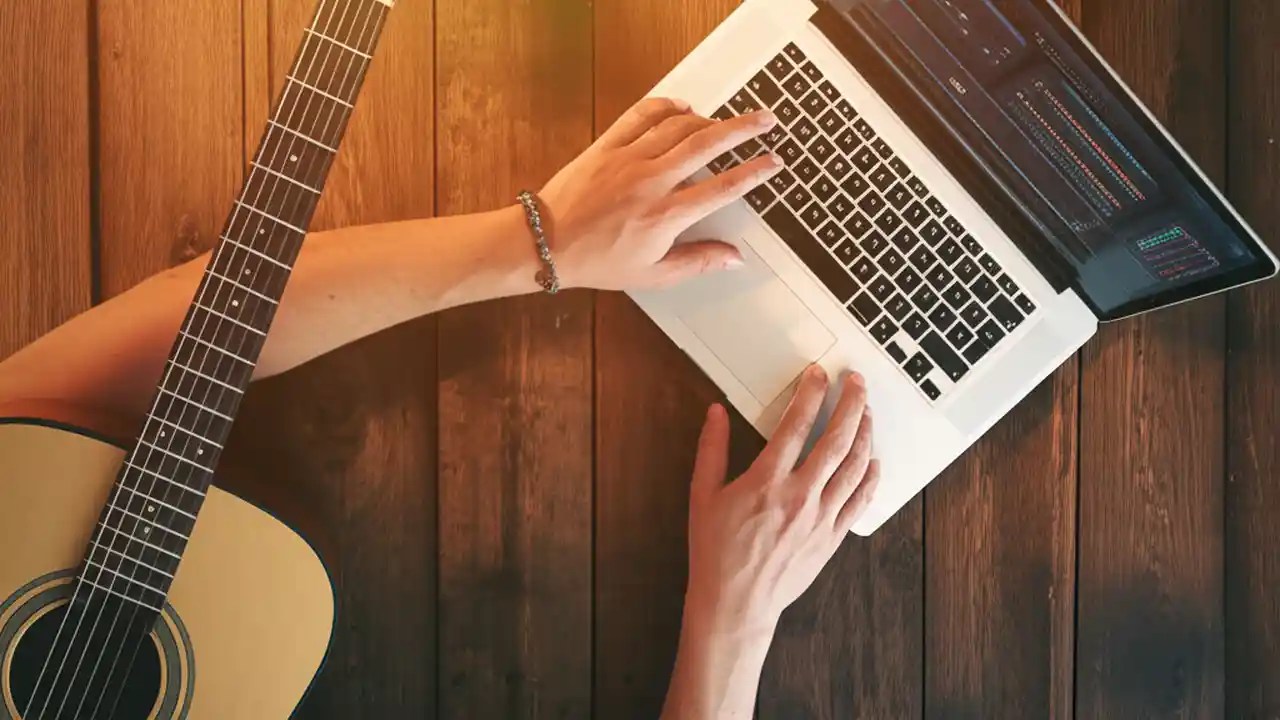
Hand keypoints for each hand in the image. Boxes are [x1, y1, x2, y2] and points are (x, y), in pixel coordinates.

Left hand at [537, 97, 781, 290]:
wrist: (546, 243)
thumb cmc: (597, 262)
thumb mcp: (652, 275)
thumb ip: (698, 262)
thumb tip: (735, 259)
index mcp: (666, 216)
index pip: (722, 188)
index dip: (753, 173)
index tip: (773, 163)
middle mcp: (651, 182)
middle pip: (707, 144)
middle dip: (742, 129)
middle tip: (766, 120)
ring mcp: (628, 159)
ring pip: (679, 126)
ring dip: (709, 119)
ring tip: (728, 121)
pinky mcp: (607, 145)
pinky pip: (642, 115)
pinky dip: (666, 107)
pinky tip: (683, 108)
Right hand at [685, 366, 879, 636]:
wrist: (736, 604)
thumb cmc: (715, 551)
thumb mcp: (703, 496)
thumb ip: (712, 449)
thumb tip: (716, 412)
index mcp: (766, 482)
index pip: (795, 426)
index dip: (810, 394)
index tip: (818, 375)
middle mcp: (799, 496)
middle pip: (836, 440)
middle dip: (851, 405)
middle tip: (857, 382)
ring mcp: (820, 518)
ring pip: (854, 467)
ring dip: (865, 434)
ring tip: (868, 412)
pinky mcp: (832, 537)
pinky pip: (859, 501)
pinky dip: (870, 477)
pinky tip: (873, 460)